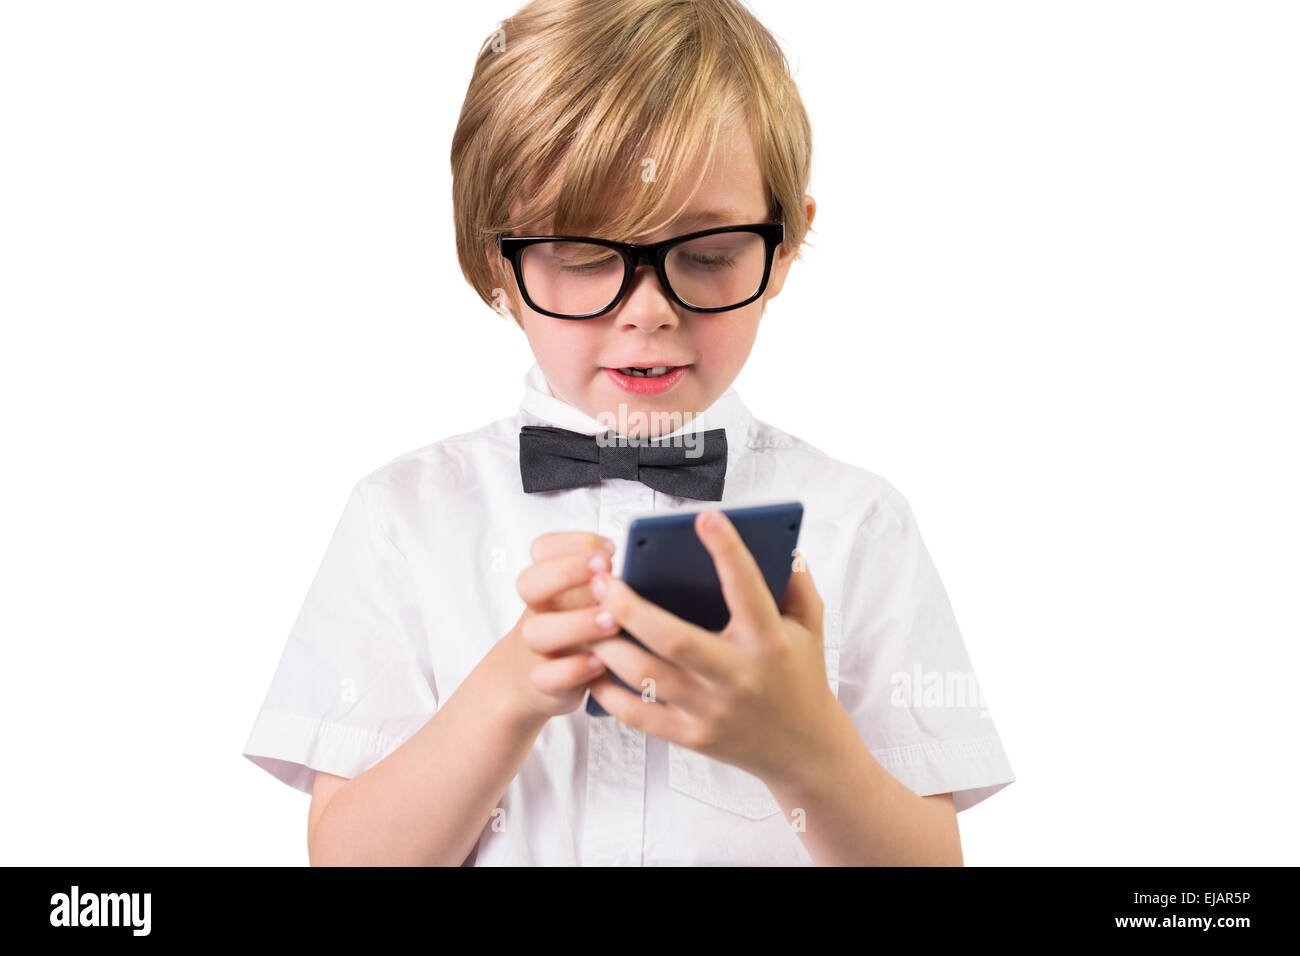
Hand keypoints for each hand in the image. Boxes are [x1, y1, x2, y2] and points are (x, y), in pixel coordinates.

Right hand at [499, 531, 621, 722]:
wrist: (531, 678)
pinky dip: (573, 670)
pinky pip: (546, 676)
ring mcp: (536, 646)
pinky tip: (600, 664)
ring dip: (576, 623)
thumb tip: (652, 568)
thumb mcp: (586, 600)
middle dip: (567, 571)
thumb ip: (608, 582)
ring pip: (537, 632)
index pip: (543, 548)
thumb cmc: (573, 630)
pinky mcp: (541, 682)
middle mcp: (538, 610)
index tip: (609, 549)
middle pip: (530, 582)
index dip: (573, 543)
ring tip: (612, 621)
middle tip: (605, 571)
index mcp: (550, 582)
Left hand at [586, 509, 836, 786]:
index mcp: (769, 641)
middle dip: (629, 607)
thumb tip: (778, 539)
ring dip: (609, 645)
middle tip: (601, 579)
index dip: (728, 552)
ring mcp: (712, 710)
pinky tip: (594, 664)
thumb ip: (797, 579)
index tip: (705, 517)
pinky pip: (639, 714)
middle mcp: (738, 676)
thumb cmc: (801, 674)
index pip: (747, 590)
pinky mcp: (693, 737)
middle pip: (673, 639)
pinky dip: (609, 691)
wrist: (804, 749)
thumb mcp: (810, 624)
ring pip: (646, 676)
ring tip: (587, 617)